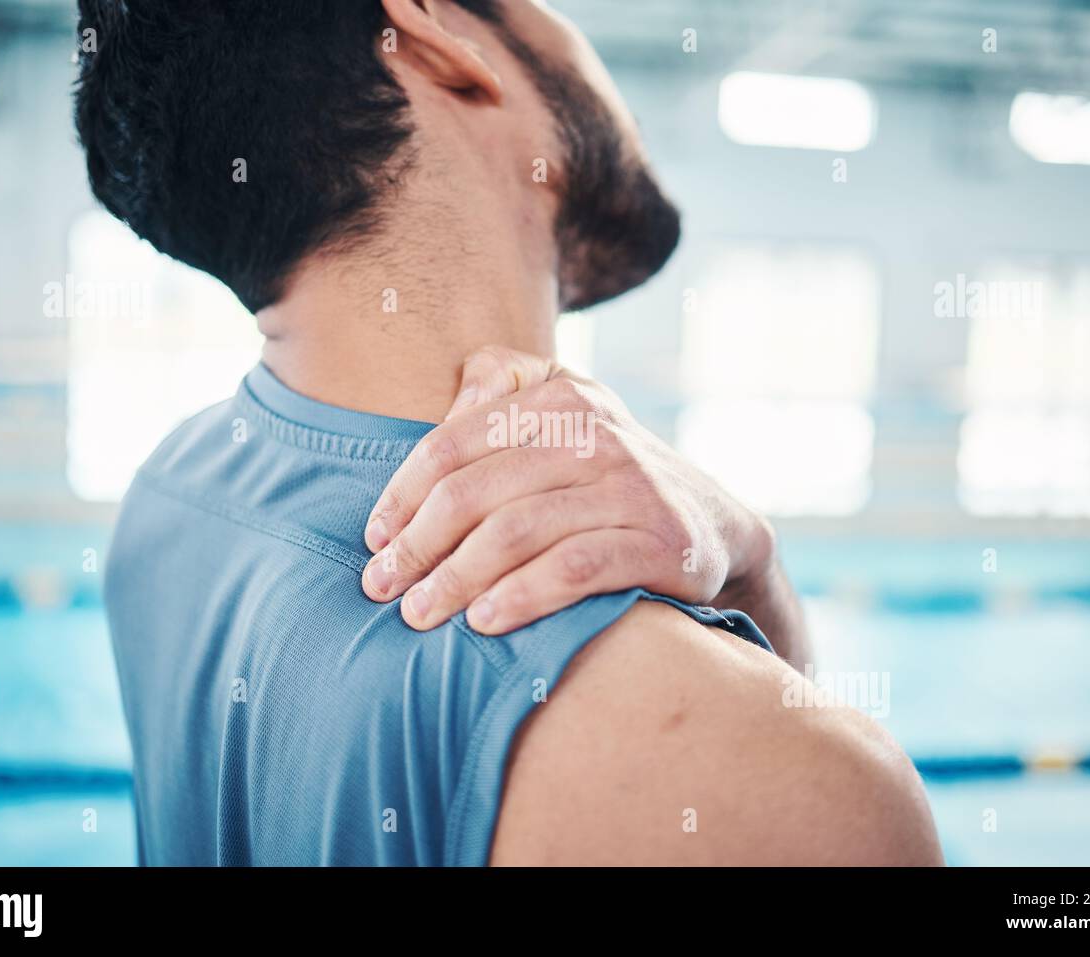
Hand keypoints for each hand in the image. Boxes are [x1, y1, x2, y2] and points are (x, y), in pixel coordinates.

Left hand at [360, 345, 775, 633]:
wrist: (715, 528)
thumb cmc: (609, 478)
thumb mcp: (568, 415)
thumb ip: (505, 390)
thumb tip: (448, 400)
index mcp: (561, 397)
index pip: (454, 443)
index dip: (403, 493)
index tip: (373, 539)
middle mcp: (596, 434)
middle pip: (476, 491)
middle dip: (417, 544)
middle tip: (382, 587)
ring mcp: (631, 487)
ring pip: (517, 531)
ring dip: (455, 578)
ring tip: (418, 614)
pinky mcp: (660, 542)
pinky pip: (576, 568)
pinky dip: (523, 596)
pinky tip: (484, 622)